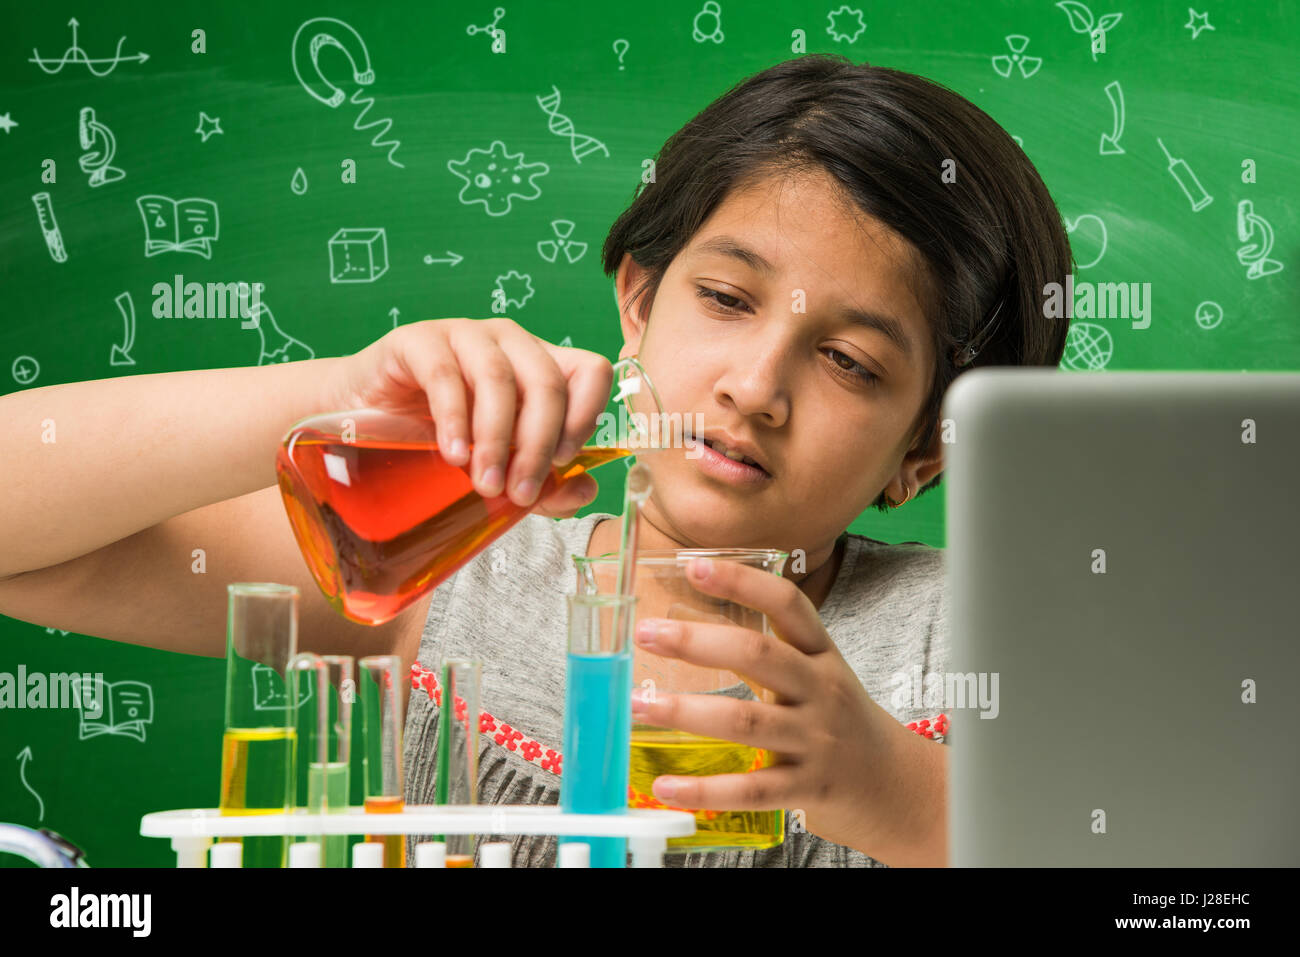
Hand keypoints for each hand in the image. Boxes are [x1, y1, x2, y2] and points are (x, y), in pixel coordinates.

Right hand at [318, 318, 611, 516]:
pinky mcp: (419, 340)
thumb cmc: (438, 440)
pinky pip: (445, 374)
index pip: (590, 371)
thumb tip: (584, 490)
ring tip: (485, 483)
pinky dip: (454, 419)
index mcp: (540, 365)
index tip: (564, 464)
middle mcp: (510, 343)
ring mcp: (465, 335)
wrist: (360, 421)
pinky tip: (452, 455)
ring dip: (496, 439)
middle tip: (518, 493)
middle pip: (547, 382)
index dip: (586, 416)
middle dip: (538, 446)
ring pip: (500, 379)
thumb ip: (544, 482)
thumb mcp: (498, 466)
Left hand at [629, 557, 942, 863]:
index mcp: (821, 654)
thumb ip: (768, 652)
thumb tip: (690, 628)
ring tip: (641, 704)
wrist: (896, 786)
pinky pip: (751, 789)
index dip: (743, 582)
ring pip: (747, 722)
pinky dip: (705, 789)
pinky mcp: (808, 788)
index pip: (787, 604)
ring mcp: (816, 740)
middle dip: (698, 642)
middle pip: (758, 656)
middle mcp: (821, 690)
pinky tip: (665, 787)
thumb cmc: (840, 722)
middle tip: (648, 632)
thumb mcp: (818, 675)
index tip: (695, 566)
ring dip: (688, 713)